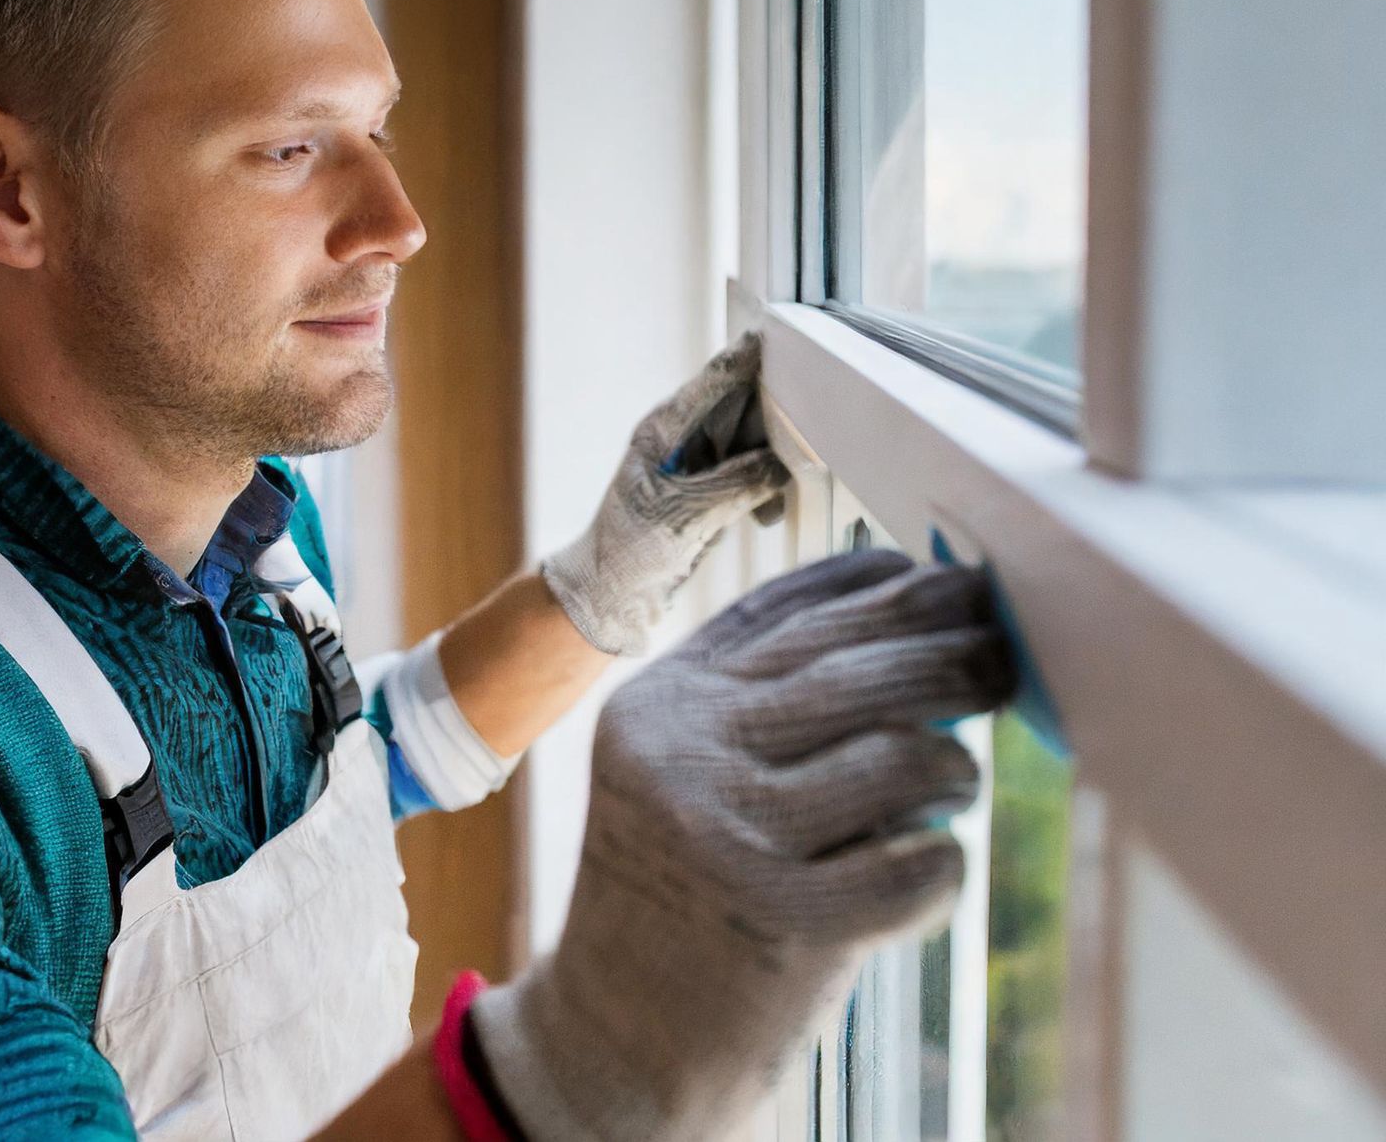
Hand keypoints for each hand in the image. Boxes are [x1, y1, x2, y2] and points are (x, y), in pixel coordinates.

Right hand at [468, 549, 1016, 1141]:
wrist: (616, 1039)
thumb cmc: (681, 891)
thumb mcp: (682, 770)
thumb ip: (762, 696)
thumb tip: (911, 611)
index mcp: (659, 703)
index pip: (784, 612)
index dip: (878, 587)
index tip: (943, 577)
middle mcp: (683, 753)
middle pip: (853, 669)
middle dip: (949, 650)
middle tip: (1000, 651)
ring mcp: (729, 833)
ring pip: (897, 752)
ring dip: (951, 764)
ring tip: (953, 781)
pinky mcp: (784, 918)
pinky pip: (916, 865)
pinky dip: (943, 866)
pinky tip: (929, 868)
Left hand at [539, 325, 789, 657]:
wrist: (614, 597)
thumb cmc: (630, 551)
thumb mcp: (685, 516)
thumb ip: (734, 484)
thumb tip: (778, 465)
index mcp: (662, 431)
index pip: (711, 384)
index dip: (742, 361)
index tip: (773, 341)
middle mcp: (680, 440)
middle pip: (740, 409)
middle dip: (771, 427)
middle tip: (801, 439)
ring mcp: (695, 465)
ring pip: (750, 444)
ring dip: (769, 468)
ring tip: (772, 499)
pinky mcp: (708, 491)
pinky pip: (749, 475)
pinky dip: (762, 493)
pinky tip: (762, 517)